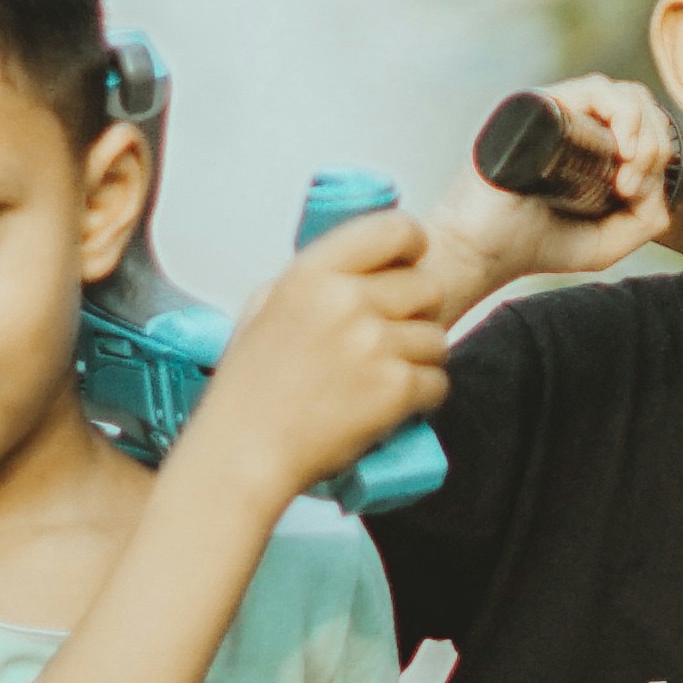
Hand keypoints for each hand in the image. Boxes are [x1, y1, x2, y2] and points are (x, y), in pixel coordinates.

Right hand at [181, 199, 454, 499]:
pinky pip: (438, 381)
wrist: (244, 452)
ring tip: (385, 376)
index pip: (392, 230)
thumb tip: (354, 266)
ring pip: (437, 337)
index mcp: (312, 274)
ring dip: (420, 358)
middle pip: (427, 286)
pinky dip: (421, 396)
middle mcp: (347, 301)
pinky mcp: (396, 389)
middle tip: (393, 335)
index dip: (411, 246)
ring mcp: (375, 345)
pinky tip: (390, 404)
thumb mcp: (262, 310)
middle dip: (418, 312)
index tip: (410, 263)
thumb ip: (309, 281)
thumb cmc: (247, 390)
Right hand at [426, 76, 680, 303]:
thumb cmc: (537, 245)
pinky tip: (622, 152)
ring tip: (625, 178)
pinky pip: (596, 88)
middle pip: (640, 105)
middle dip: (654, 146)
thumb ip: (646, 220)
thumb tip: (662, 185)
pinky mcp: (538, 104)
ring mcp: (558, 109)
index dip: (657, 152)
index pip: (644, 123)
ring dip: (642, 135)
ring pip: (625, 94)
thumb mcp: (608, 242)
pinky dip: (624, 115)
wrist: (482, 250)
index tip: (635, 195)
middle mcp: (577, 119)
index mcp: (593, 143)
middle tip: (630, 189)